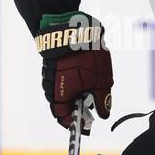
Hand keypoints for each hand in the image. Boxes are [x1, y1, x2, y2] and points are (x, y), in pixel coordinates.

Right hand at [36, 11, 111, 132]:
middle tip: (92, 110)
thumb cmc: (87, 55)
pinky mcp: (53, 67)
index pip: (62, 116)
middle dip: (77, 111)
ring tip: (90, 93)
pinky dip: (72, 87)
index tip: (87, 127)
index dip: (74, 123)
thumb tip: (104, 115)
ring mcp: (51, 75)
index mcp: (61, 94)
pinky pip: (62, 83)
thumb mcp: (102, 80)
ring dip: (75, 98)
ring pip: (62, 94)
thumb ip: (102, 99)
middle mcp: (51, 86)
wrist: (71, 27)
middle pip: (62, 106)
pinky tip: (84, 81)